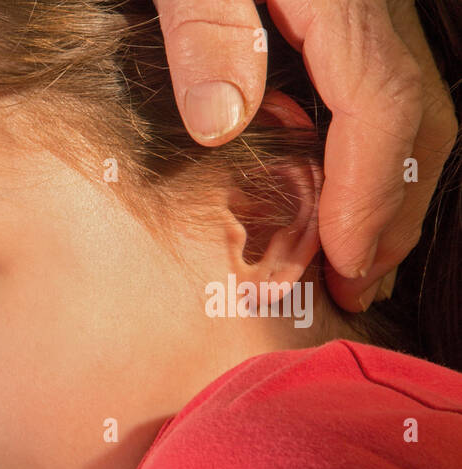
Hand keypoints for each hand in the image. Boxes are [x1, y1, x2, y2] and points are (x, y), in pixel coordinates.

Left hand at [155, 0, 458, 309]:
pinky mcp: (346, 12)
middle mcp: (373, 5)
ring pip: (410, 107)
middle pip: (415, 118)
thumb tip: (221, 126)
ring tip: (357, 262)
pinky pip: (381, 92)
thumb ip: (206, 34)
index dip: (369, 195)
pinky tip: (339, 196)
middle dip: (393, 213)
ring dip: (391, 190)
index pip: (381, 107)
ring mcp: (368, 7)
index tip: (346, 265)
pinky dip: (372, 154)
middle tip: (356, 288)